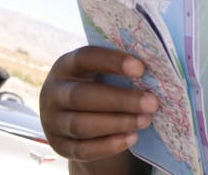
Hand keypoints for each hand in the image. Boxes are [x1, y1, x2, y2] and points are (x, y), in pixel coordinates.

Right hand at [39, 46, 158, 161]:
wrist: (75, 114)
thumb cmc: (97, 84)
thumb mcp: (100, 71)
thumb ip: (118, 69)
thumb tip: (156, 68)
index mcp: (65, 65)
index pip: (85, 58)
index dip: (112, 62)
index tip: (140, 68)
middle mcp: (53, 92)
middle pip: (82, 96)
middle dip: (120, 100)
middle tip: (152, 102)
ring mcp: (52, 121)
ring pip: (82, 125)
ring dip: (118, 123)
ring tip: (146, 120)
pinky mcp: (59, 146)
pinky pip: (82, 150)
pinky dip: (109, 145)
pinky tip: (132, 138)